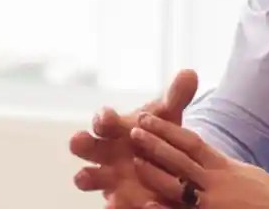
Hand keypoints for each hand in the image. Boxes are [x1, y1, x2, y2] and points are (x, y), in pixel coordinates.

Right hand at [69, 69, 199, 207]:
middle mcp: (104, 151)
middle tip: (78, 140)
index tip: (107, 118)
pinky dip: (111, 204)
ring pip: (88, 176)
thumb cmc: (157, 134)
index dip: (103, 118)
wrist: (163, 164)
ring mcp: (107, 177)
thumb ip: (176, 99)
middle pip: (85, 145)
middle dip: (80, 142)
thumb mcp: (168, 118)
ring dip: (86, 176)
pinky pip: (110, 202)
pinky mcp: (117, 198)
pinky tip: (113, 204)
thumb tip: (190, 73)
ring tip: (84, 178)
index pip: (103, 119)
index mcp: (114, 128)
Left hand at [130, 113, 268, 208]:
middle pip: (180, 160)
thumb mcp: (243, 172)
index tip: (147, 117)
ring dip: (154, 173)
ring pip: (177, 186)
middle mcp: (215, 182)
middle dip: (155, 145)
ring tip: (135, 160)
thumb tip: (198, 149)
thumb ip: (218, 162)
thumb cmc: (264, 196)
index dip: (167, 129)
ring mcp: (212, 203)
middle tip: (134, 131)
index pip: (191, 142)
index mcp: (222, 167)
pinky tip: (147, 204)